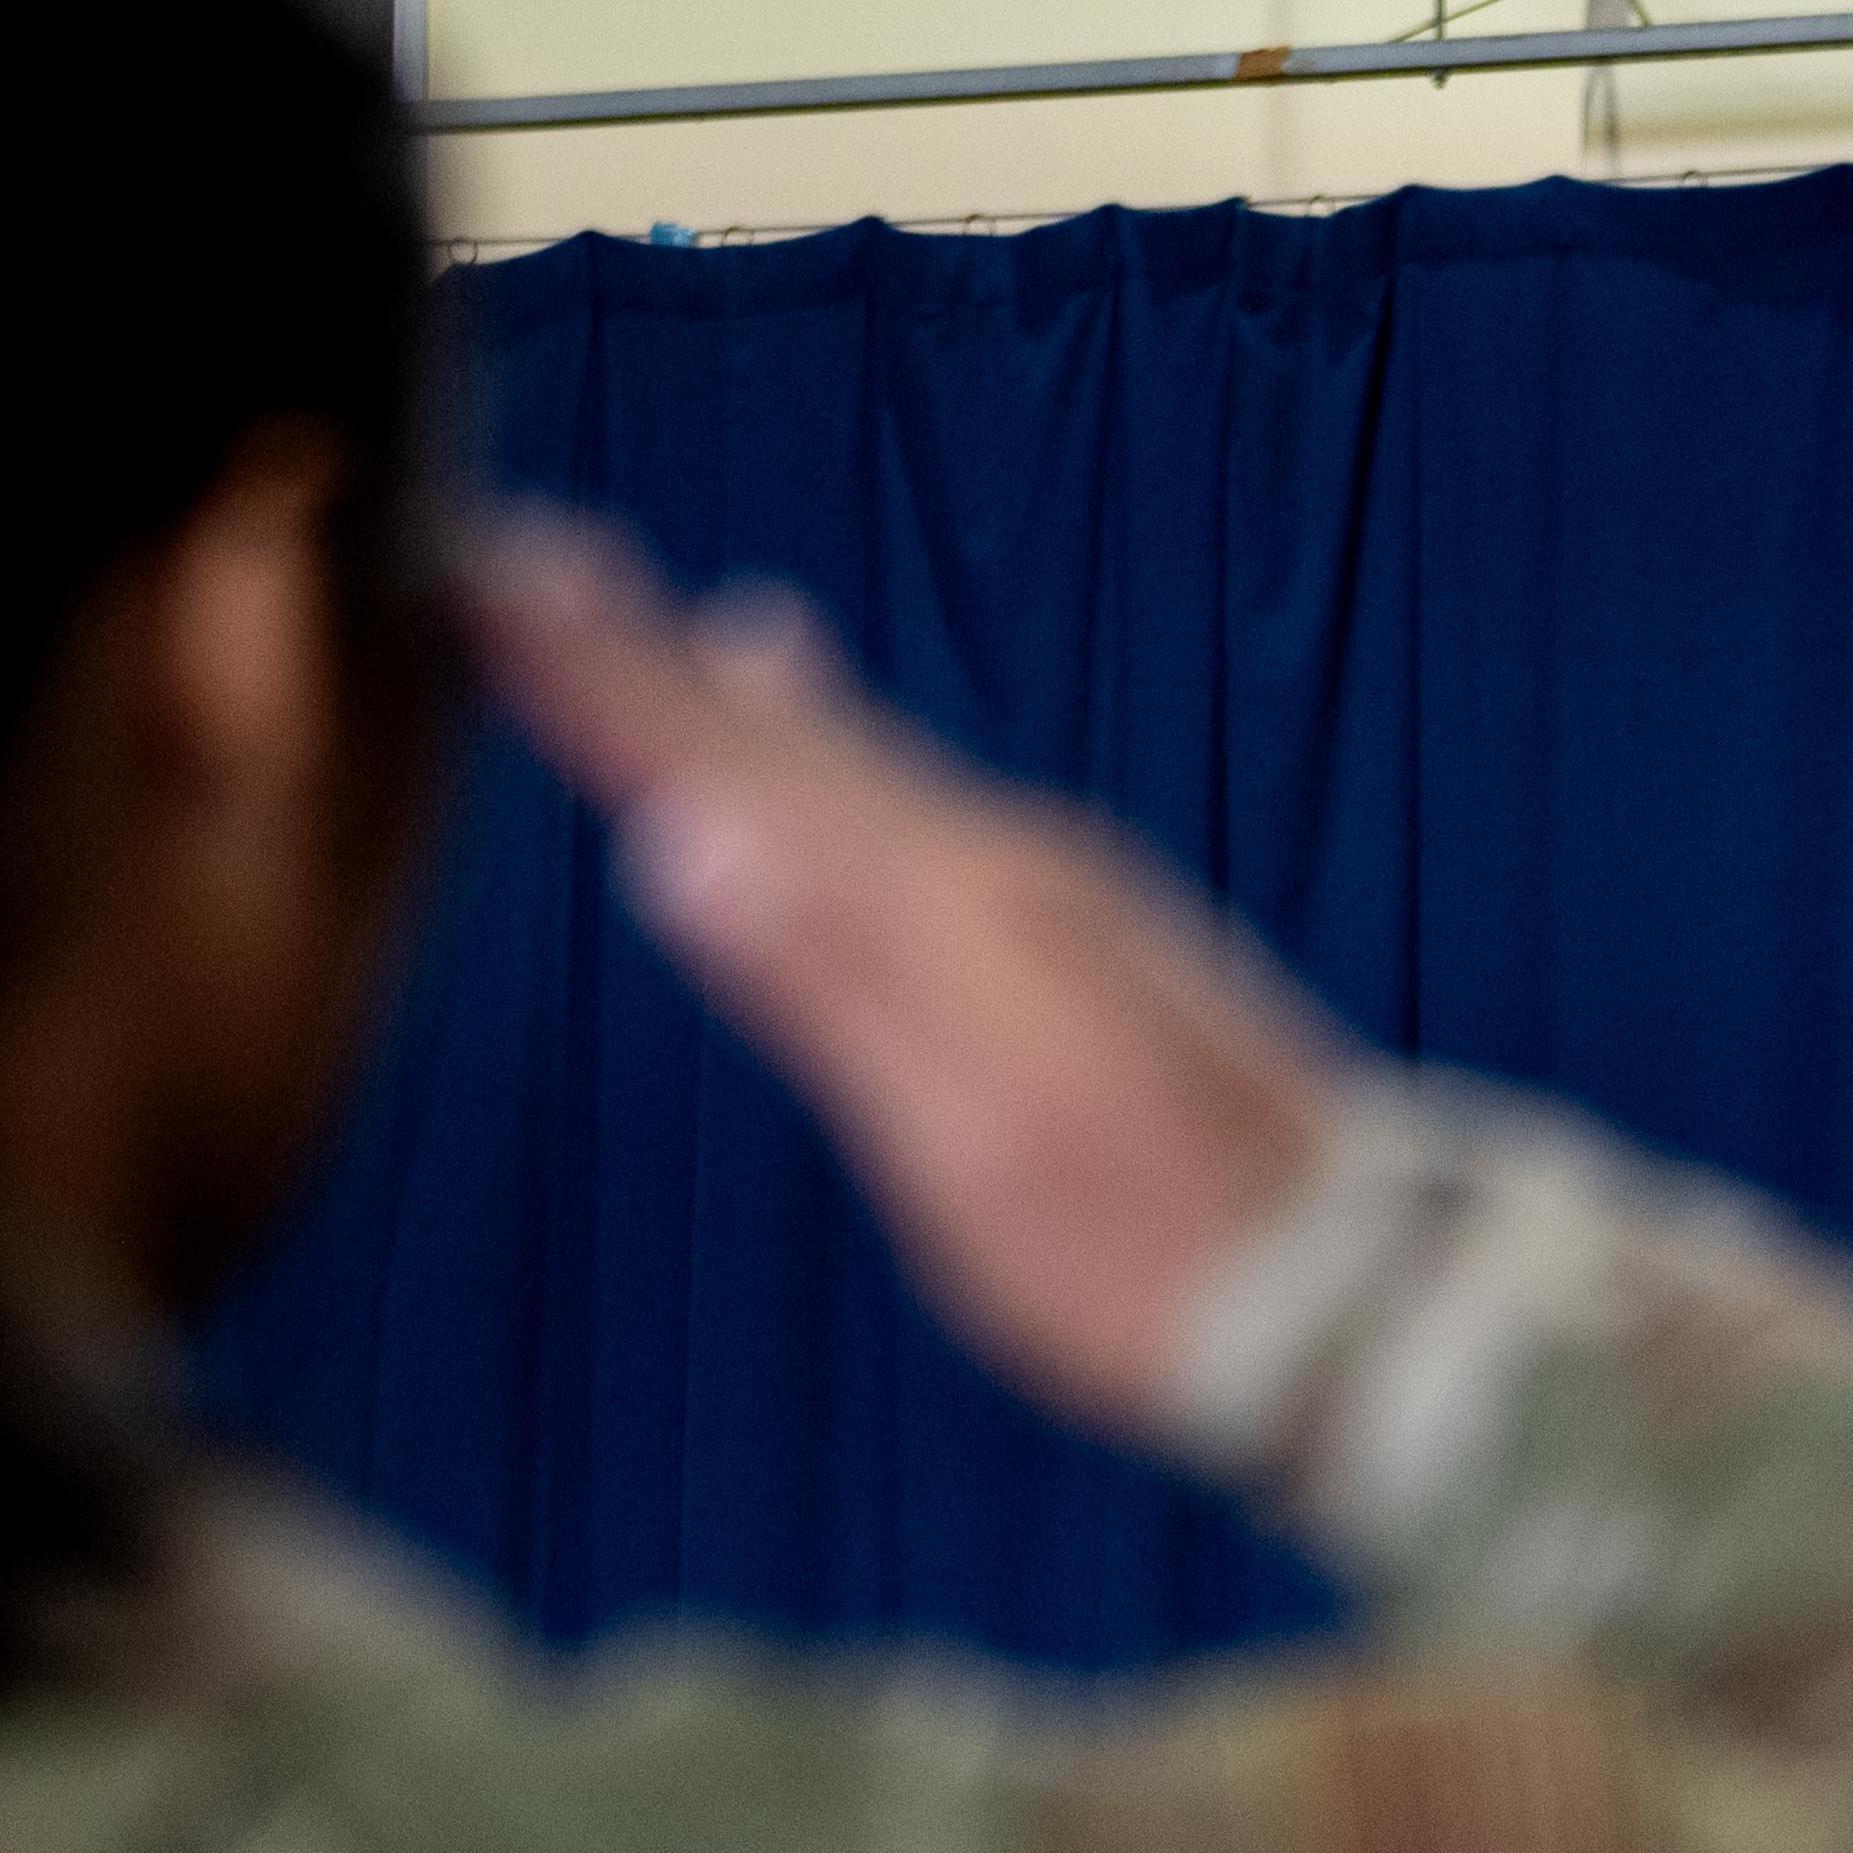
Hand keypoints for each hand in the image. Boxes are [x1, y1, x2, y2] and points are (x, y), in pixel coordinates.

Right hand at [469, 514, 1341, 1433]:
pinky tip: (861, 768)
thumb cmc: (1138, 1259)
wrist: (1366, 1295)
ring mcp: (1065, 894)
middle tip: (540, 556)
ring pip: (874, 768)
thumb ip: (827, 989)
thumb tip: (683, 837)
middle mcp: (1001, 865)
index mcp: (940, 907)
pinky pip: (938, 809)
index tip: (486, 569)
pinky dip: (864, 766)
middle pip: (790, 741)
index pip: (725, 765)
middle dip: (653, 656)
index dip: (597, 676)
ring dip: (763, 703)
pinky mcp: (1104, 940)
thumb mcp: (959, 1152)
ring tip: (695, 627)